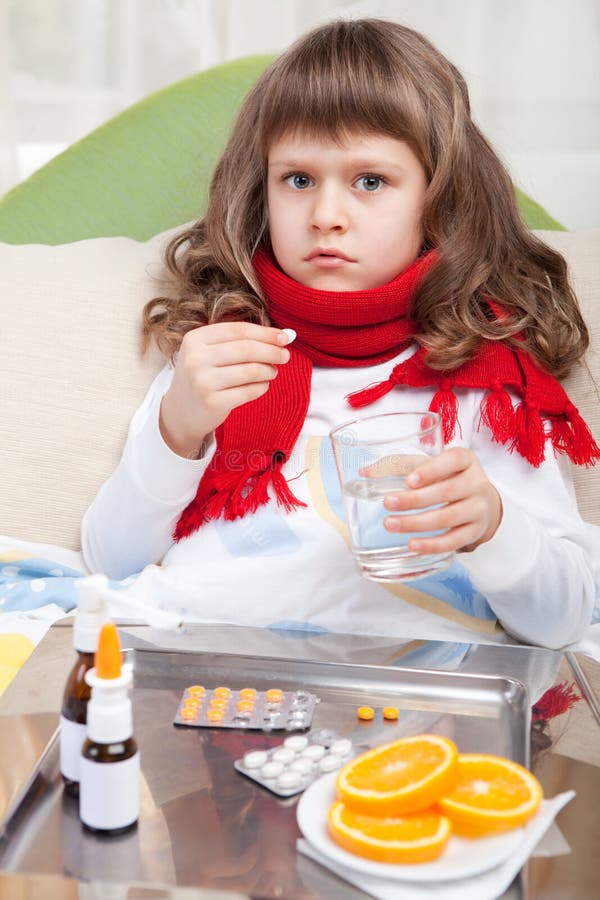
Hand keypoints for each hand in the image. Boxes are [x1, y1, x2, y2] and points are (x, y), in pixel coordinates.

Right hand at [159, 322, 291, 457]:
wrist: (180, 412)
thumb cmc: (202, 376)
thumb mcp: (208, 352)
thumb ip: (240, 341)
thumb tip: (286, 334)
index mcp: (195, 339)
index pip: (239, 330)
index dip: (266, 332)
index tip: (286, 336)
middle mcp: (196, 359)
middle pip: (247, 349)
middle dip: (272, 351)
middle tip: (285, 356)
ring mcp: (203, 382)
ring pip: (251, 371)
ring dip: (269, 371)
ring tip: (272, 372)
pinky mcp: (213, 402)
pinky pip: (249, 391)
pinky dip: (262, 387)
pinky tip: (262, 386)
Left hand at [382, 448, 502, 553]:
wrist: (483, 503)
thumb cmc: (448, 478)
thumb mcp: (430, 465)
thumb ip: (399, 465)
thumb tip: (364, 472)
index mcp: (465, 460)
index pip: (453, 460)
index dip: (432, 470)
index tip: (409, 480)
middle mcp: (476, 483)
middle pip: (447, 491)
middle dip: (414, 499)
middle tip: (388, 503)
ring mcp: (479, 508)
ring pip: (448, 517)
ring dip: (417, 523)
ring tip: (390, 524)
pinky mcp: (476, 531)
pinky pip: (454, 540)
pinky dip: (432, 544)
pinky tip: (412, 545)